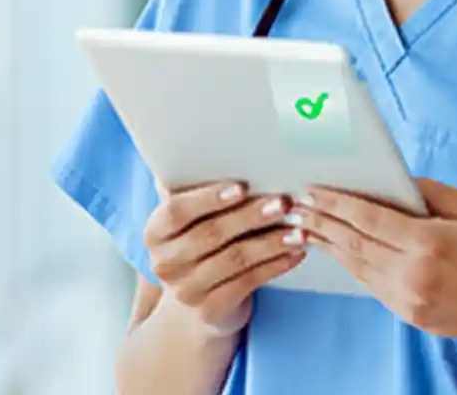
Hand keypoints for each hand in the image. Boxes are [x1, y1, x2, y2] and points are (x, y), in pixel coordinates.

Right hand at [143, 181, 308, 336]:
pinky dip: (276, 265)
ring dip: (272, 242)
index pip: (177, 211)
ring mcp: (186, 290)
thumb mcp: (192, 220)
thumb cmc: (201, 243)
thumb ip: (198, 190)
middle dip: (251, 216)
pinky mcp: (211, 309)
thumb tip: (218, 147)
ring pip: (235, 259)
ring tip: (300, 229)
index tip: (242, 186)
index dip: (208, 198)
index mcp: (155, 232)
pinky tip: (296, 253)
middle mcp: (165, 262)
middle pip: (211, 234)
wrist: (197, 302)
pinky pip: (249, 283)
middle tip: (284, 202)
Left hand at [295, 178, 456, 338]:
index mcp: (429, 243)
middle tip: (295, 207)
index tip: (312, 191)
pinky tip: (338, 251)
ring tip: (306, 227)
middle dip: (321, 222)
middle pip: (354, 244)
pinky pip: (372, 285)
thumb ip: (425, 192)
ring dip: (329, 245)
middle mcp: (415, 274)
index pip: (368, 218)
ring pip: (357, 268)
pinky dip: (351, 265)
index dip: (335, 203)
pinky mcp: (411, 315)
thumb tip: (390, 181)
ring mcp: (411, 300)